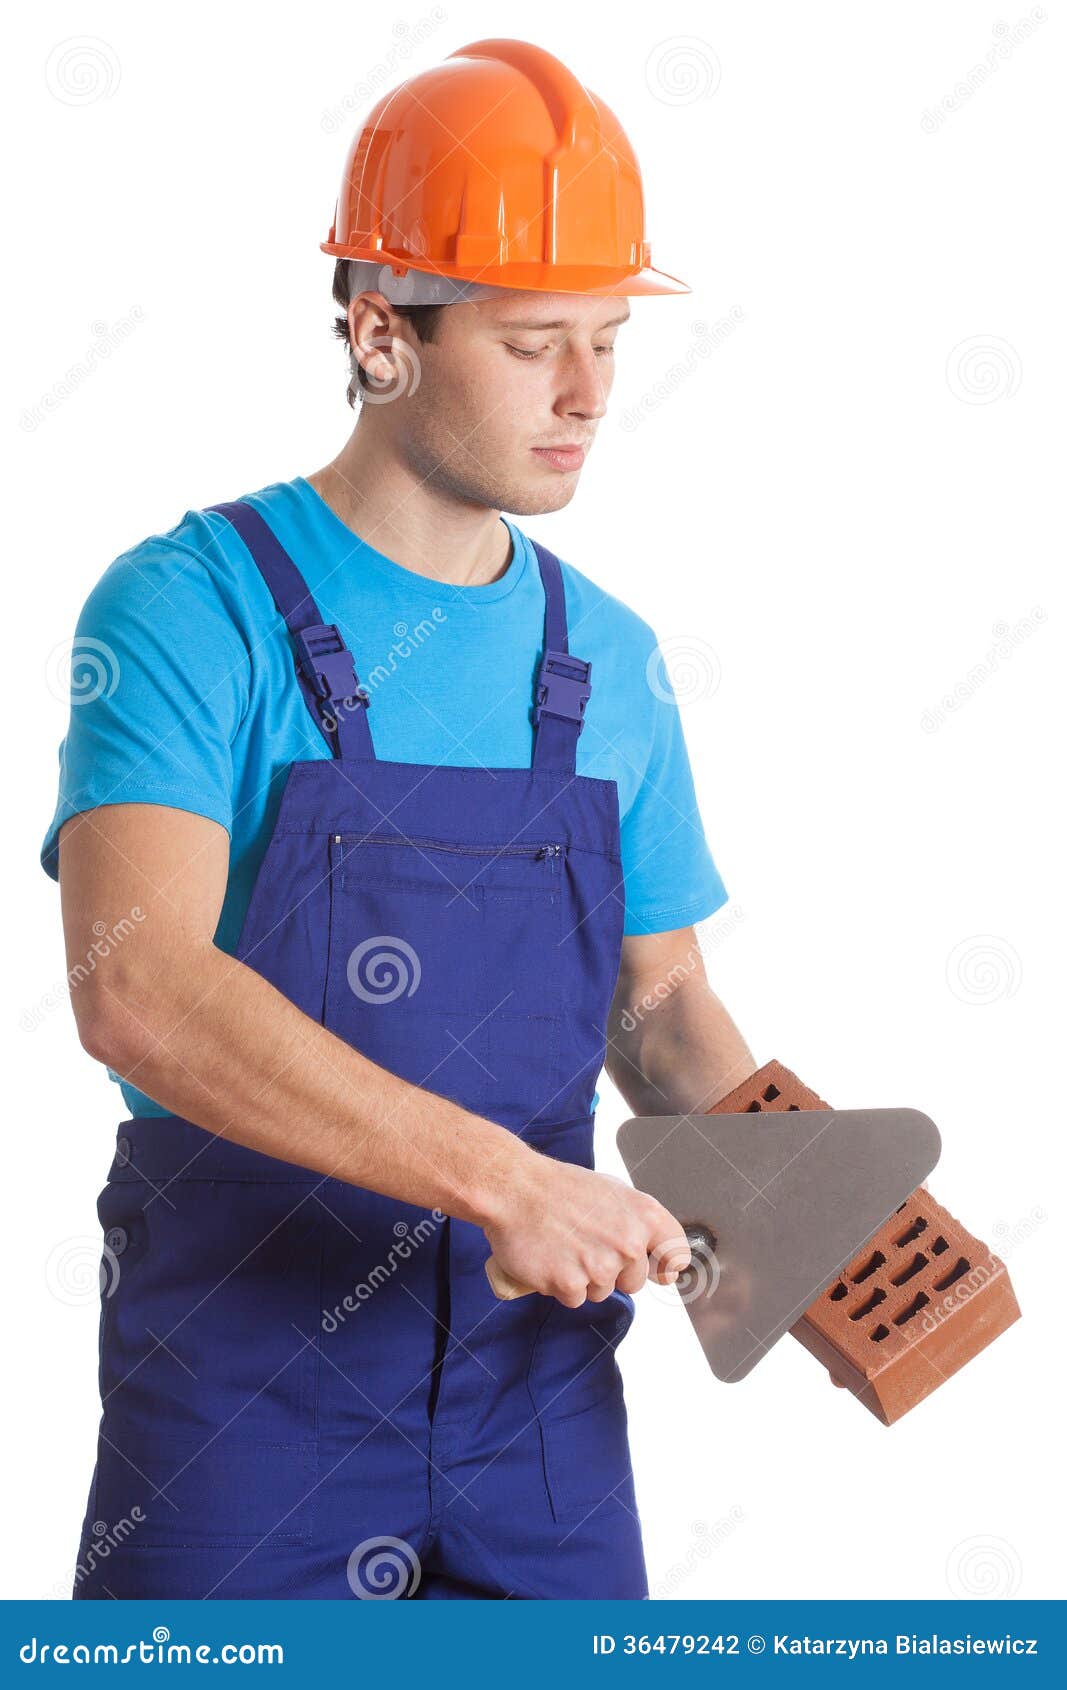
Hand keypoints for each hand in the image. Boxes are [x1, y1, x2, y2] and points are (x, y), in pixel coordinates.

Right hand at [482, 1153, 690, 1306]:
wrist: (514, 1188)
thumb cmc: (559, 1187)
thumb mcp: (612, 1192)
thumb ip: (636, 1222)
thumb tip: (654, 1254)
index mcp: (644, 1215)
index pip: (676, 1254)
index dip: (666, 1265)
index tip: (660, 1271)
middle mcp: (629, 1243)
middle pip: (634, 1282)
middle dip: (613, 1271)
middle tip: (585, 1244)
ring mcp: (600, 1266)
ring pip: (602, 1291)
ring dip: (584, 1278)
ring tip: (563, 1246)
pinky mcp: (571, 1284)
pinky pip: (575, 1298)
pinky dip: (561, 1285)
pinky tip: (550, 1259)